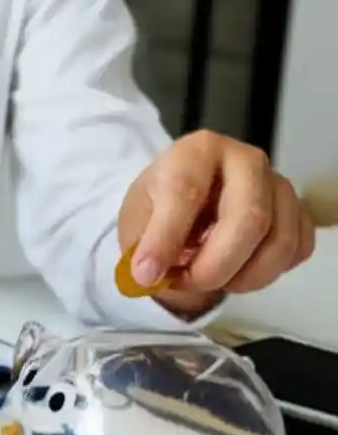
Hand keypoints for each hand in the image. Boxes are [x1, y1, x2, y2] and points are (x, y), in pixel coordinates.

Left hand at [118, 130, 315, 316]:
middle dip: (215, 266)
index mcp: (197, 151)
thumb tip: (149, 274)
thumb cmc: (158, 208)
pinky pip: (297, 251)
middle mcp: (247, 160)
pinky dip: (266, 274)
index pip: (186, 191)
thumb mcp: (135, 221)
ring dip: (241, 277)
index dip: (166, 238)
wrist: (187, 209)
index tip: (145, 274)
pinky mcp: (298, 213)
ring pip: (280, 241)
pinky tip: (236, 272)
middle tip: (185, 283)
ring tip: (207, 280)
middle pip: (250, 218)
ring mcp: (279, 185)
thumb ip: (140, 244)